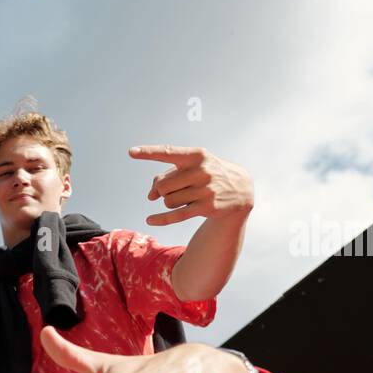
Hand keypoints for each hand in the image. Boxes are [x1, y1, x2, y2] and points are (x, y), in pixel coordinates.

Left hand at [129, 145, 253, 226]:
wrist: (241, 190)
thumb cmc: (208, 174)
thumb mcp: (192, 167)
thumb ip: (167, 175)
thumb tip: (150, 195)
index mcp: (197, 155)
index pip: (169, 152)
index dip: (149, 152)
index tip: (131, 152)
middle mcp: (201, 171)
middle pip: (162, 185)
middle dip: (162, 190)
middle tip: (173, 190)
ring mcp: (205, 190)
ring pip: (168, 201)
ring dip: (170, 202)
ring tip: (186, 197)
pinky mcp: (206, 207)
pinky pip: (176, 215)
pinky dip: (161, 218)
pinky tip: (150, 220)